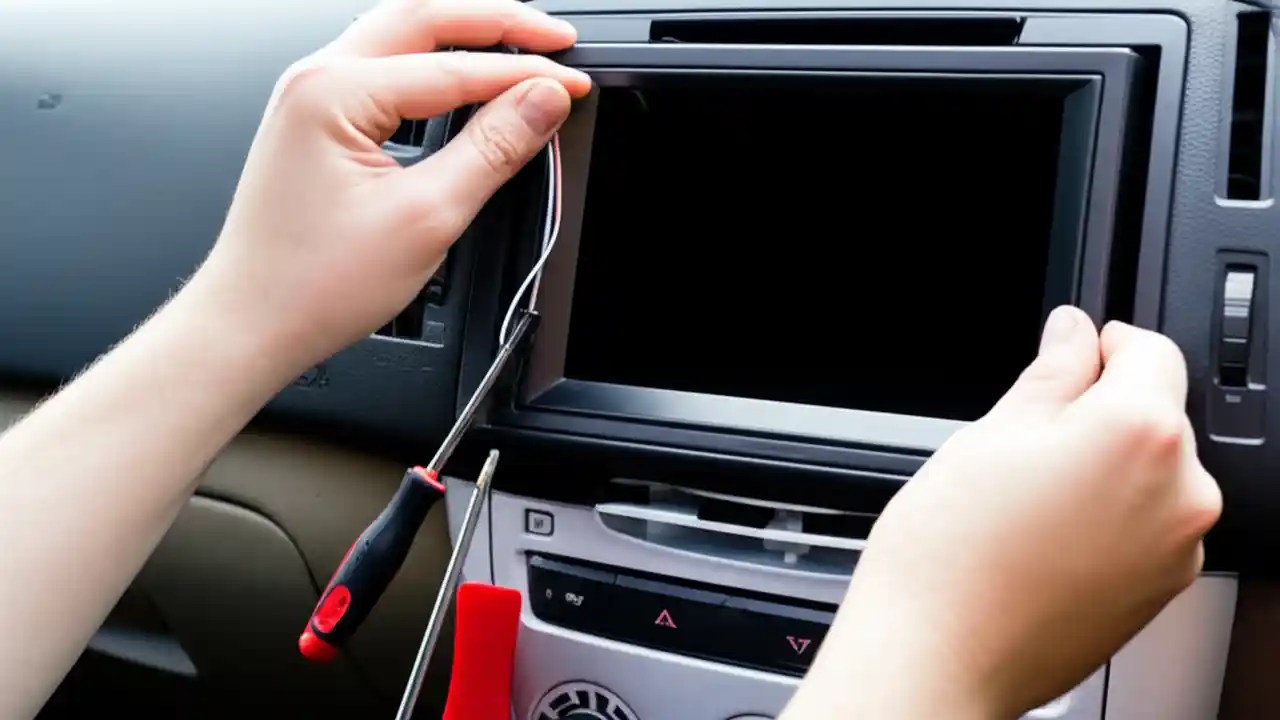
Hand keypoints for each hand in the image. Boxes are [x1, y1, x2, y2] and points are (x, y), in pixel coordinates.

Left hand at [188, 0, 591, 375]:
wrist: (251, 323)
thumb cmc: (312, 283)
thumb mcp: (426, 216)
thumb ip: (492, 149)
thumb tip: (541, 101)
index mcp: (334, 92)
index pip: (455, 66)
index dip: (525, 73)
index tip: (572, 82)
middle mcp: (314, 79)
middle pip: (422, 19)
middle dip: (496, 22)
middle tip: (553, 38)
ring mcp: (309, 97)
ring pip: (400, 38)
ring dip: (462, 36)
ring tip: (518, 45)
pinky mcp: (314, 121)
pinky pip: (382, 70)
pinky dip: (432, 66)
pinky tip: (462, 79)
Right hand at [783, 307, 1222, 718]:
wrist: (940, 655)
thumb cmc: (949, 554)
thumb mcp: (991, 434)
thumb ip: (1052, 372)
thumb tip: (1074, 333)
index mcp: (1139, 432)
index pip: (1151, 351)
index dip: (1103, 344)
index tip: (1070, 354)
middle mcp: (1181, 491)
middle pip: (1155, 414)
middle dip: (1098, 412)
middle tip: (1022, 440)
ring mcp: (1177, 547)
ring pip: (1150, 473)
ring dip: (1104, 467)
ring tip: (1025, 497)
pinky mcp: (1162, 588)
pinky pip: (1147, 525)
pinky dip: (1108, 516)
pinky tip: (1044, 533)